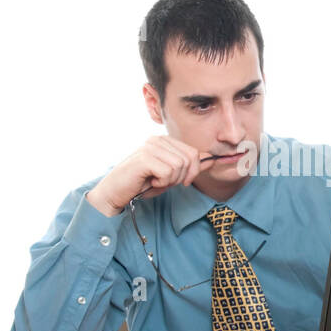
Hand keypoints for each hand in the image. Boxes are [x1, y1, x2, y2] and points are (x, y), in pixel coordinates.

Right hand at [85, 136, 216, 216]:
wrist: (117, 191)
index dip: (193, 171)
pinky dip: (161, 183)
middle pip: (189, 159)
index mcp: (165, 140)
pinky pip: (167, 172)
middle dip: (181, 177)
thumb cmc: (143, 183)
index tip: (182, 181)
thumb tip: (213, 159)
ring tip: (155, 181)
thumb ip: (190, 166)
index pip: (194, 152)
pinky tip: (150, 181)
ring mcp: (150, 147)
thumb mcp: (171, 175)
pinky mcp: (144, 157)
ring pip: (179, 166)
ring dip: (169, 181)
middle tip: (164, 181)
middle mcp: (158, 139)